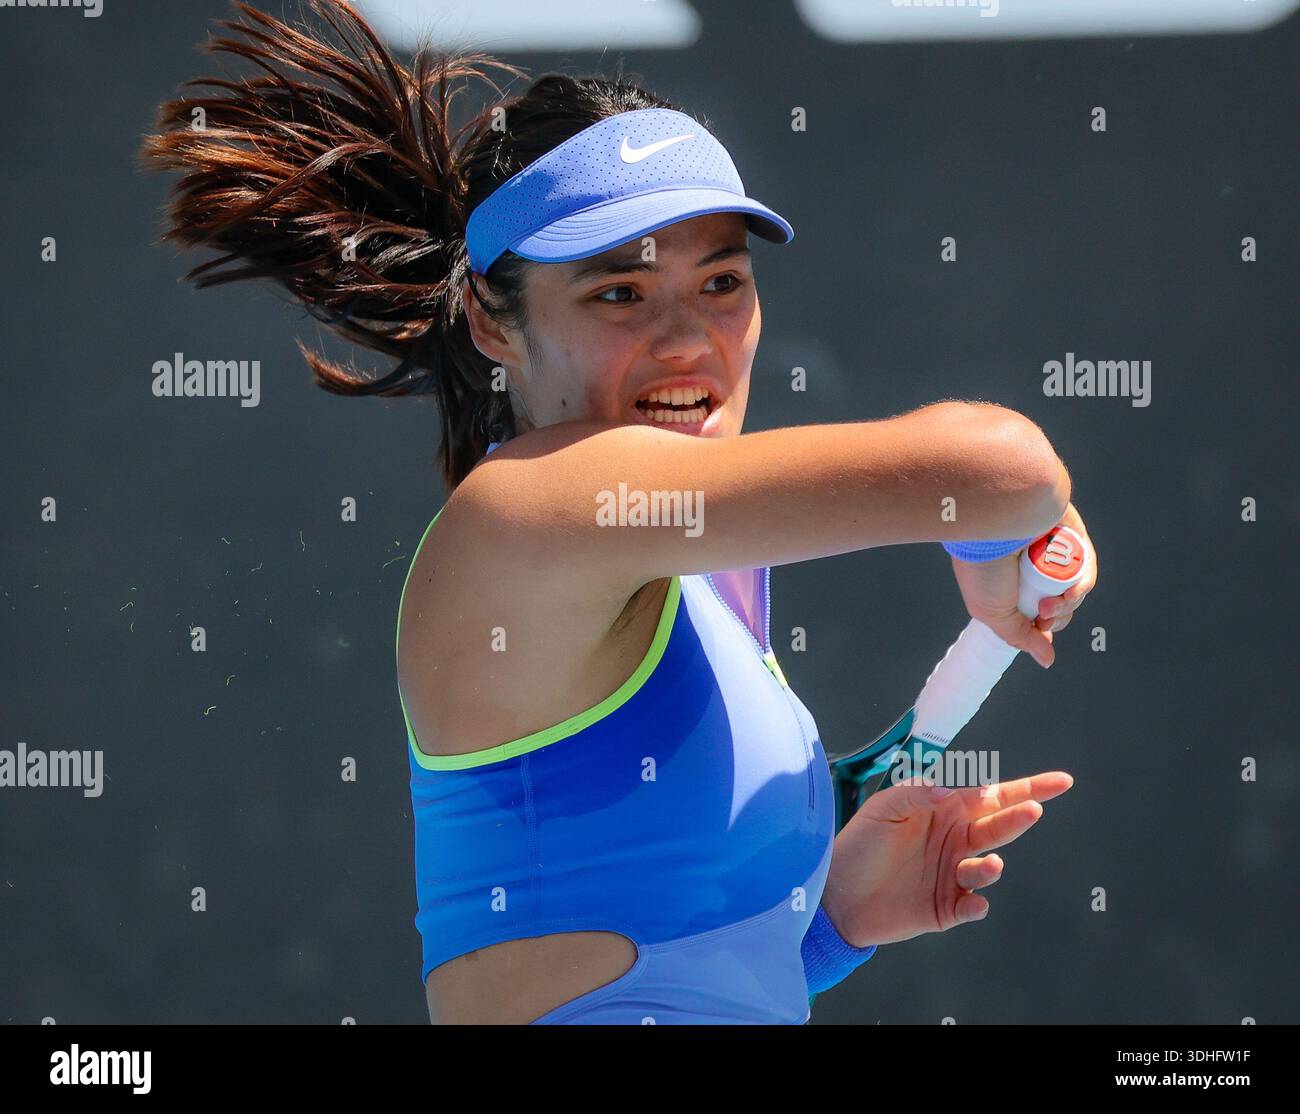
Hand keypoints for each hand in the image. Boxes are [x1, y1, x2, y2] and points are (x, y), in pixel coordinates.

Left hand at [820, 771, 1073, 947]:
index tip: (1058, 783)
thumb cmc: (858, 846)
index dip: (1028, 788)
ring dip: (992, 865)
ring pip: (989, 866)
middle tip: (1033, 810)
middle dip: (1021, 816)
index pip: (992, 794)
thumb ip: (917, 792)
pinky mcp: (946, 908)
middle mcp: (956, 840)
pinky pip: (972, 906)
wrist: (835, 896)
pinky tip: (973, 901)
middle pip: (1001, 825)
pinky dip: (977, 904)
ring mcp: (953, 875)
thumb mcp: (883, 808)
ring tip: (987, 863)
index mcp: (945, 810)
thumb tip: (954, 790)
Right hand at [949, 502, 1097, 667]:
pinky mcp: (1070, 536)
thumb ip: (1021, 638)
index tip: (1042, 627)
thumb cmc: (983, 570)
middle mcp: (1035, 568)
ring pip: (1076, 586)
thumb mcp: (994, 614)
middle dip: (1059, 615)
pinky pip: (1086, 565)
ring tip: (1053, 601)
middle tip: (1045, 613)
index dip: (1048, 624)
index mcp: (1015, 585)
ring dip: (1069, 602)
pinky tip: (1069, 588)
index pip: (1042, 612)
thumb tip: (1047, 660)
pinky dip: (1082, 582)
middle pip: (1063, 602)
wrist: (991, 529)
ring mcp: (1053, 551)